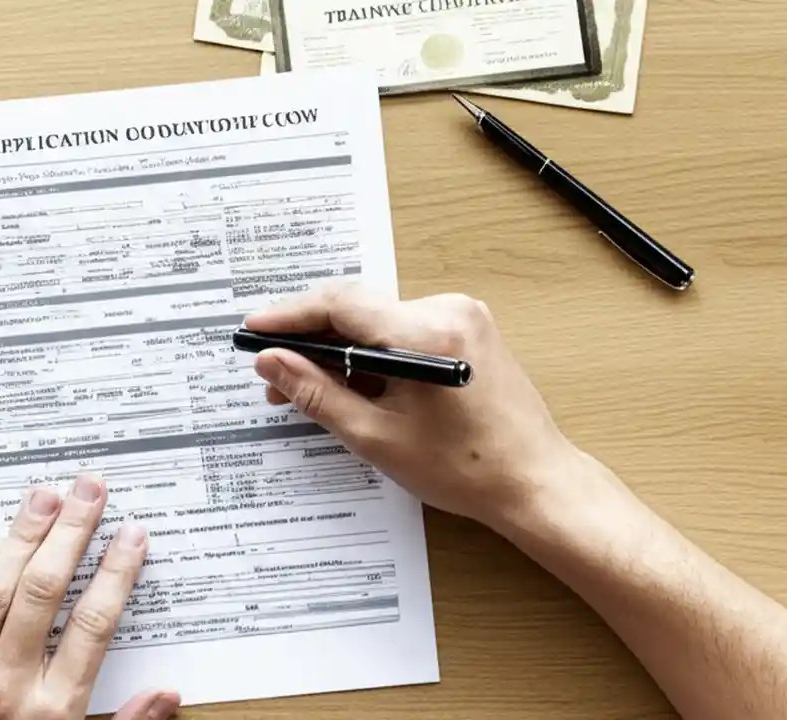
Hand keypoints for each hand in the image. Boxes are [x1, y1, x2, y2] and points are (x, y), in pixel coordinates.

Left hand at [0, 475, 179, 719]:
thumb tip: (168, 696)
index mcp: (53, 714)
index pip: (95, 625)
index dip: (117, 573)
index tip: (132, 536)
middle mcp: (6, 691)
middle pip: (45, 593)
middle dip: (72, 534)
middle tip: (90, 489)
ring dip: (22, 539)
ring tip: (43, 498)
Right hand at [246, 283, 610, 534]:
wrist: (533, 481)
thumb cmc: (466, 469)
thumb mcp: (375, 436)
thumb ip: (317, 394)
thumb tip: (272, 363)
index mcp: (425, 333)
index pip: (339, 304)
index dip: (288, 316)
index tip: (253, 330)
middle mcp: (447, 310)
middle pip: (358, 310)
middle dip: (312, 343)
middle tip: (274, 377)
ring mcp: (463, 316)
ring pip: (379, 321)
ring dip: (343, 352)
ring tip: (310, 391)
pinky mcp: (470, 329)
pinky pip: (405, 329)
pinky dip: (375, 353)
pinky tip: (354, 386)